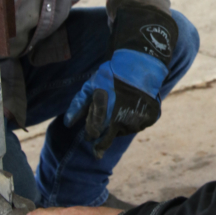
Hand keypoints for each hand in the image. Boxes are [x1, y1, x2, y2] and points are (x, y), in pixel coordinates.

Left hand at [64, 6, 177, 157]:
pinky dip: (132, 121)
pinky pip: (137, 126)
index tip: (89, 133)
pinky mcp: (148, 119)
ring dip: (117, 127)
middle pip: (106, 140)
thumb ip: (79, 105)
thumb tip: (67, 124)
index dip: (90, 134)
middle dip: (100, 144)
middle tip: (97, 148)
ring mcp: (136, 121)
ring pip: (122, 132)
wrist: (140, 65)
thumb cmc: (112, 74)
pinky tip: (131, 108)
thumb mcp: (92, 86)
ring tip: (119, 110)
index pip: (92, 133)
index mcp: (103, 113)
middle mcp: (120, 120)